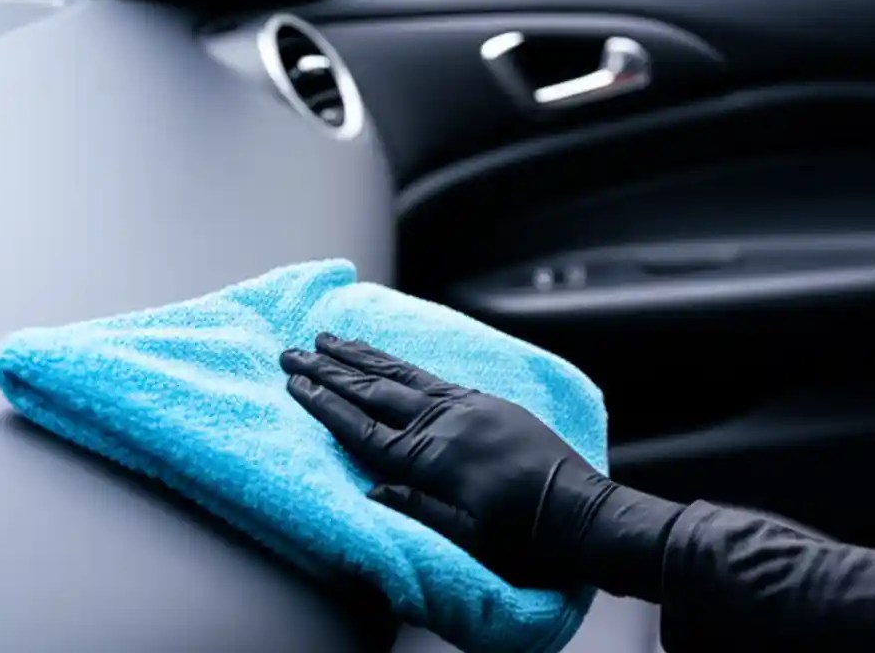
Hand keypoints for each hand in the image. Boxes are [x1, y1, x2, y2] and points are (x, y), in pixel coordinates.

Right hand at [279, 333, 617, 589]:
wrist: (579, 512)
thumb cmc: (524, 537)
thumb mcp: (465, 536)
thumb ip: (416, 508)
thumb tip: (371, 487)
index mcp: (432, 459)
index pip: (365, 428)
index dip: (326, 406)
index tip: (294, 385)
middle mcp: (445, 423)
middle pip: (375, 393)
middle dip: (330, 371)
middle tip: (294, 350)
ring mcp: (468, 408)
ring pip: (402, 376)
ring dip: (362, 357)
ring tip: (331, 338)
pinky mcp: (487, 403)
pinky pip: (433, 376)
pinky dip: (402, 364)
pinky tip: (386, 358)